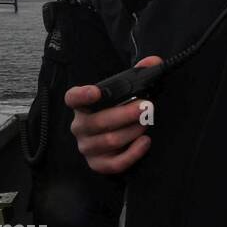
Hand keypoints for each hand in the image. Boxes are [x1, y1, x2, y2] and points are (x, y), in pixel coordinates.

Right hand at [65, 55, 162, 174]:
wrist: (118, 137)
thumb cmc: (118, 112)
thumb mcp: (124, 93)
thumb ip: (139, 74)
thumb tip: (154, 62)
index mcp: (82, 105)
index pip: (73, 98)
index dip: (82, 95)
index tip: (95, 92)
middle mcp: (80, 126)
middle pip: (99, 122)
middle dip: (125, 114)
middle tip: (145, 107)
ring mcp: (87, 146)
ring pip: (109, 141)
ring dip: (132, 131)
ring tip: (146, 123)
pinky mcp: (97, 164)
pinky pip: (113, 163)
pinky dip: (132, 154)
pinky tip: (144, 142)